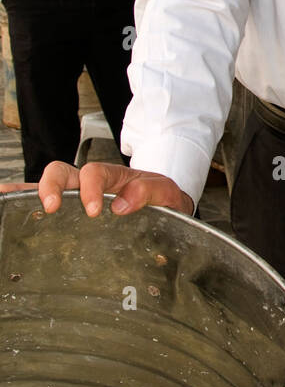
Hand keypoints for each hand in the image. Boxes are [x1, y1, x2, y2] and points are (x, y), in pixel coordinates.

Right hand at [0, 161, 193, 218]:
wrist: (166, 210)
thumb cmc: (162, 200)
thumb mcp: (166, 193)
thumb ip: (150, 191)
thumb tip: (122, 203)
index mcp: (112, 177)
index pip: (94, 173)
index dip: (90, 188)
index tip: (94, 212)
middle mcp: (88, 183)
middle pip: (61, 172)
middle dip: (52, 186)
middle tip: (51, 208)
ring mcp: (75, 197)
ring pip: (46, 186)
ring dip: (26, 192)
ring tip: (6, 198)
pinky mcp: (69, 213)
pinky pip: (41, 206)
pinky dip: (21, 203)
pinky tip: (7, 207)